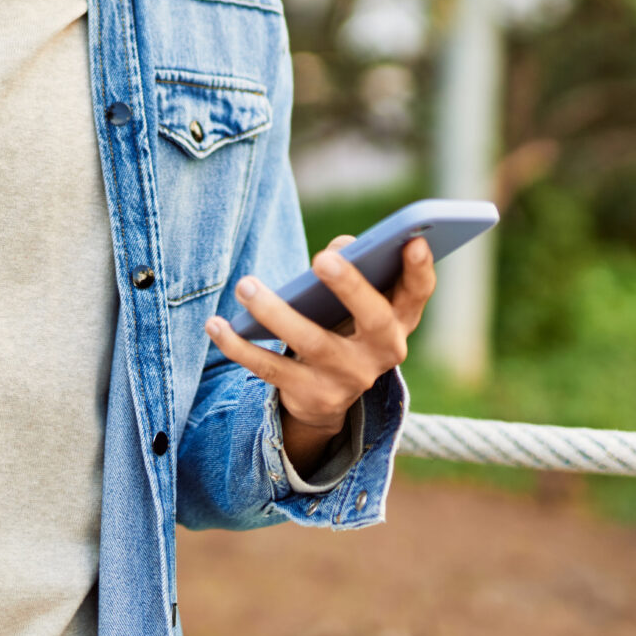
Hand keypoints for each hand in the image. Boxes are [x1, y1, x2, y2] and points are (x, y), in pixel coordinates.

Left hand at [205, 235, 435, 469]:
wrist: (327, 396)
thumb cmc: (342, 325)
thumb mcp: (355, 302)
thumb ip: (353, 269)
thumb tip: (338, 250)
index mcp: (400, 321)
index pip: (418, 294)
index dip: (420, 269)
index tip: (414, 240)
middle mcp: (382, 353)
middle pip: (374, 320)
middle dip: (351, 287)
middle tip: (322, 258)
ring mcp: (348, 379)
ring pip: (312, 343)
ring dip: (276, 312)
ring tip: (245, 285)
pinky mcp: (311, 396)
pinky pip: (270, 368)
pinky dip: (238, 345)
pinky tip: (215, 324)